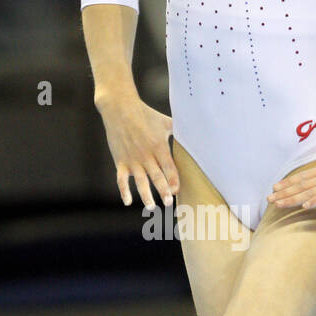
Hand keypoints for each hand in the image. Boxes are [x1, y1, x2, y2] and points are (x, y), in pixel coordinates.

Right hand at [96, 92, 179, 208]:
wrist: (120, 109)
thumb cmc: (145, 114)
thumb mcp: (165, 121)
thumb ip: (178, 129)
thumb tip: (195, 129)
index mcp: (159, 146)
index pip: (168, 167)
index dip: (173, 179)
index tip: (177, 190)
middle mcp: (146, 155)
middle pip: (156, 176)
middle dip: (163, 190)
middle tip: (169, 202)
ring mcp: (132, 160)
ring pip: (140, 181)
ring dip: (145, 195)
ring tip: (151, 206)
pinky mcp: (120, 161)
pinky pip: (121, 179)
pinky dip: (124, 191)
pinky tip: (128, 202)